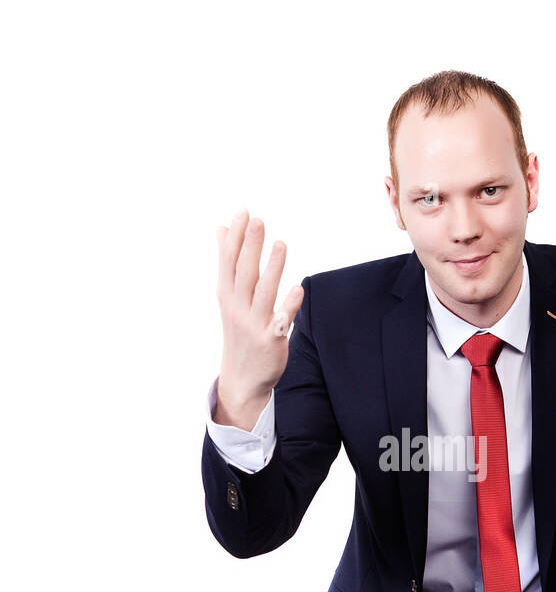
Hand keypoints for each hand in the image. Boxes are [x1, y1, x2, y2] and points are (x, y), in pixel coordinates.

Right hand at [215, 208, 303, 417]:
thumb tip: (222, 228)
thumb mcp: (228, 297)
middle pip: (244, 273)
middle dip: (249, 247)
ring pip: (263, 294)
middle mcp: (238, 309)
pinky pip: (281, 322)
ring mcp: (254, 325)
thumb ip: (228, 262)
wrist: (242, 378)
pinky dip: (288, 306)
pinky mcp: (272, 341)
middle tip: (257, 220)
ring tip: (281, 244)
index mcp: (227, 295)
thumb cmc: (239, 330)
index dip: (235, 238)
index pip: (229, 262)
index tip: (242, 213)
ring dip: (272, 269)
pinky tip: (298, 289)